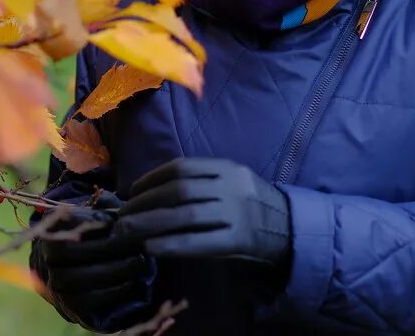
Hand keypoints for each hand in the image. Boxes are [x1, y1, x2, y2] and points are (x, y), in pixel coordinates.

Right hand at [30, 192, 154, 332]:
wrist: (90, 271)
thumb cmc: (100, 236)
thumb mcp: (101, 215)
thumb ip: (104, 206)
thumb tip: (108, 201)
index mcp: (53, 231)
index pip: (68, 225)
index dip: (94, 222)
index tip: (118, 221)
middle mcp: (48, 259)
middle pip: (74, 252)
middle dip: (109, 248)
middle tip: (138, 244)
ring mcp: (57, 285)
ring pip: (80, 278)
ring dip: (114, 270)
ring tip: (140, 262)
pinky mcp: (72, 307)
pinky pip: (90, 301)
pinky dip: (114, 291)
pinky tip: (133, 281)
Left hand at [114, 157, 290, 267]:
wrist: (293, 230)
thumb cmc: (253, 205)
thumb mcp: (233, 181)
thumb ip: (202, 181)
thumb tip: (151, 191)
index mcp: (227, 168)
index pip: (181, 167)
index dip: (151, 179)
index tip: (131, 192)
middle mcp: (231, 186)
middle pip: (178, 191)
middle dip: (144, 203)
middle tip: (122, 217)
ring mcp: (237, 213)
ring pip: (185, 215)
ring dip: (150, 224)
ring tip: (128, 232)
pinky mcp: (239, 240)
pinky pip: (199, 242)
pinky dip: (171, 245)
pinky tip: (151, 248)